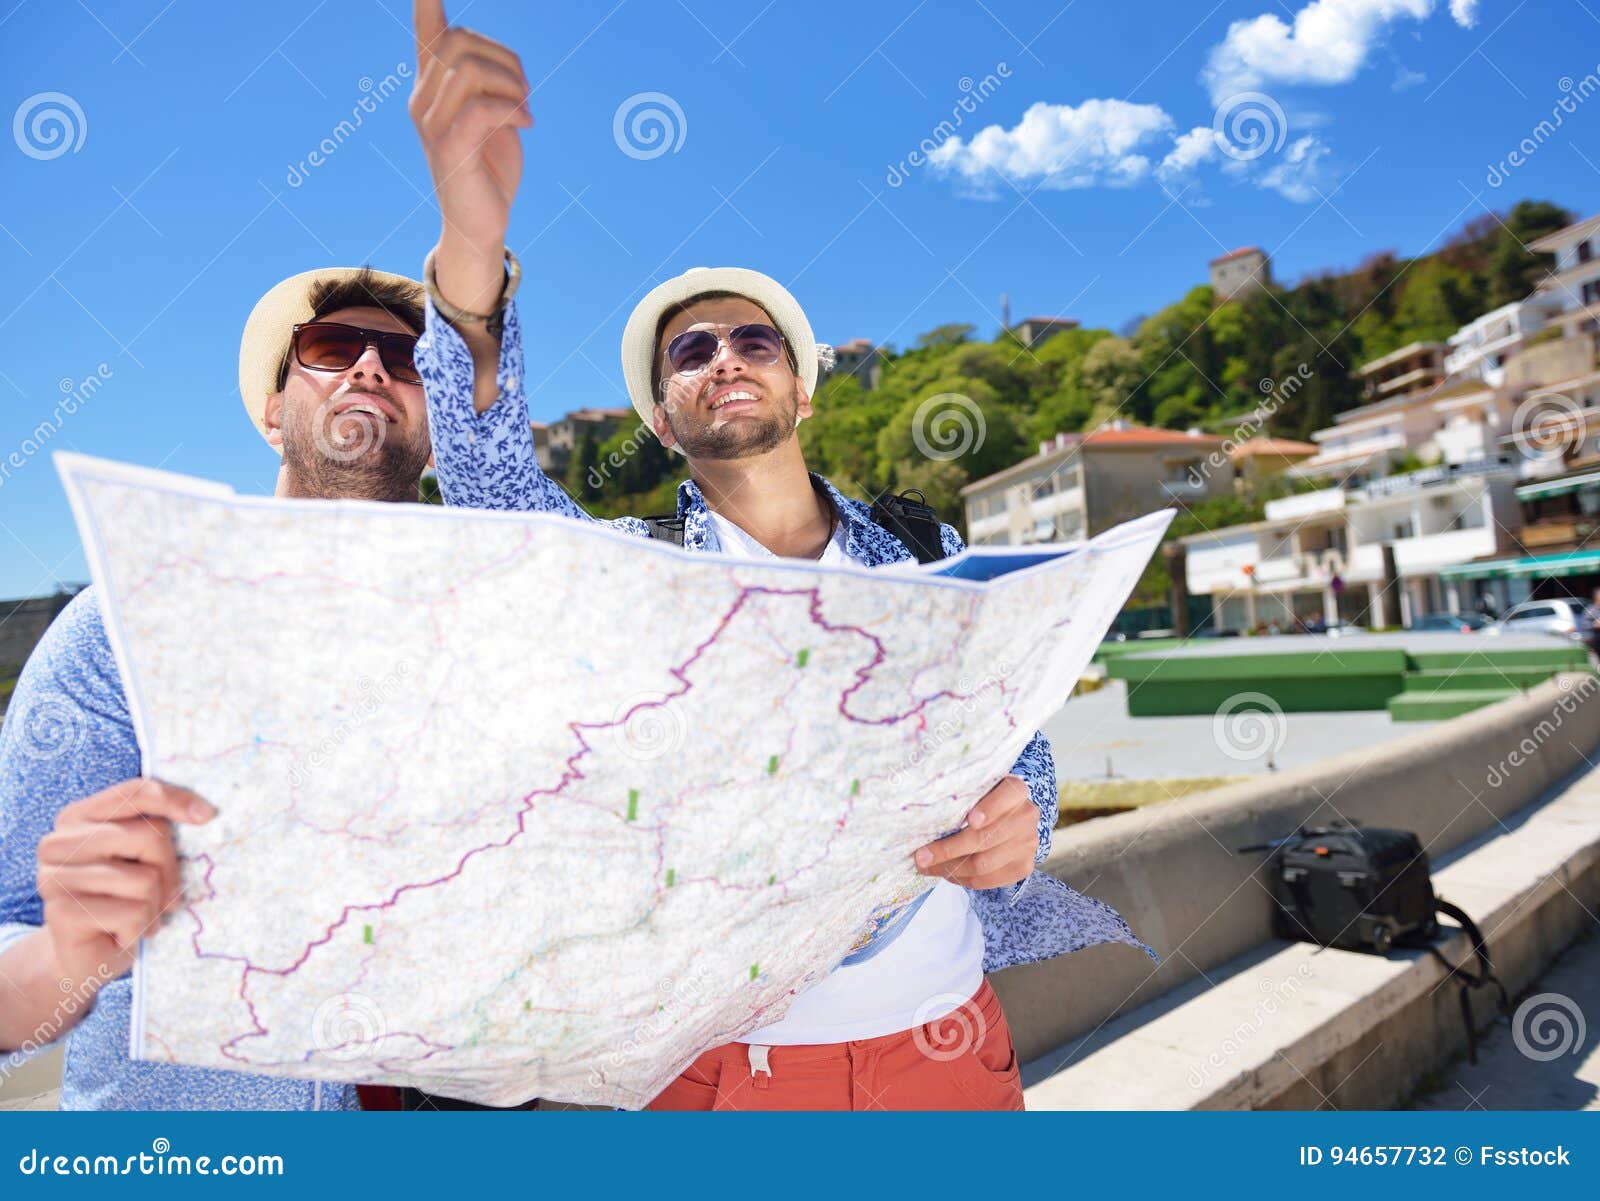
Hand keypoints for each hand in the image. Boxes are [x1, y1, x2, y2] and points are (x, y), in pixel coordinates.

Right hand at [35, 779, 214, 989]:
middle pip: (151, 836)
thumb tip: (203, 813)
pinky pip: (133, 912)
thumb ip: (154, 832)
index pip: (134, 793)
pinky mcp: (62, 912)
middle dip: (170, 870)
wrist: (86, 958)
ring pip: (145, 879)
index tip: (207, 816)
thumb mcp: (138, 858)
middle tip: (162, 895)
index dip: (175, 799)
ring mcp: (55, 878)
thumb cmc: (121, 901)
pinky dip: (141, 928)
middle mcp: (58, 843)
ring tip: (137, 917)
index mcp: (77, 818)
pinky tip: (123, 934)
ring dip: (154, 906)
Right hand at [409, 0, 530, 311]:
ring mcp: (431, 123)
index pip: (427, 30)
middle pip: (461, 42)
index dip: (427, 1)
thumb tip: (503, 61)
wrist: (480, 225)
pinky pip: (481, 107)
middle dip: (506, 60)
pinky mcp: (448, 148)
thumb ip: (490, 85)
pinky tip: (525, 124)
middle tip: (526, 93)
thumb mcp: (492, 118)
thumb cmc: (488, 170)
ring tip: (524, 109)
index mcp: (434, 87)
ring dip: (510, 83)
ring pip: (468, 68)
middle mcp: (424, 99)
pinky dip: (512, 110)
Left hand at [914, 776, 1036, 890]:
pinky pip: (988, 880)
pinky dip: (962, 879)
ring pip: (983, 864)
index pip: (1006, 795)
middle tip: (921, 856)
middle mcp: (1026, 816)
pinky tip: (945, 873)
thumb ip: (960, 798)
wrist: (1011, 820)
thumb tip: (923, 817)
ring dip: (949, 869)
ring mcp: (1028, 843)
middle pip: (985, 838)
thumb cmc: (982, 801)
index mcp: (1015, 790)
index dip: (990, 809)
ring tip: (927, 867)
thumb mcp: (976, 790)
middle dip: (948, 850)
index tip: (970, 820)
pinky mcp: (1023, 867)